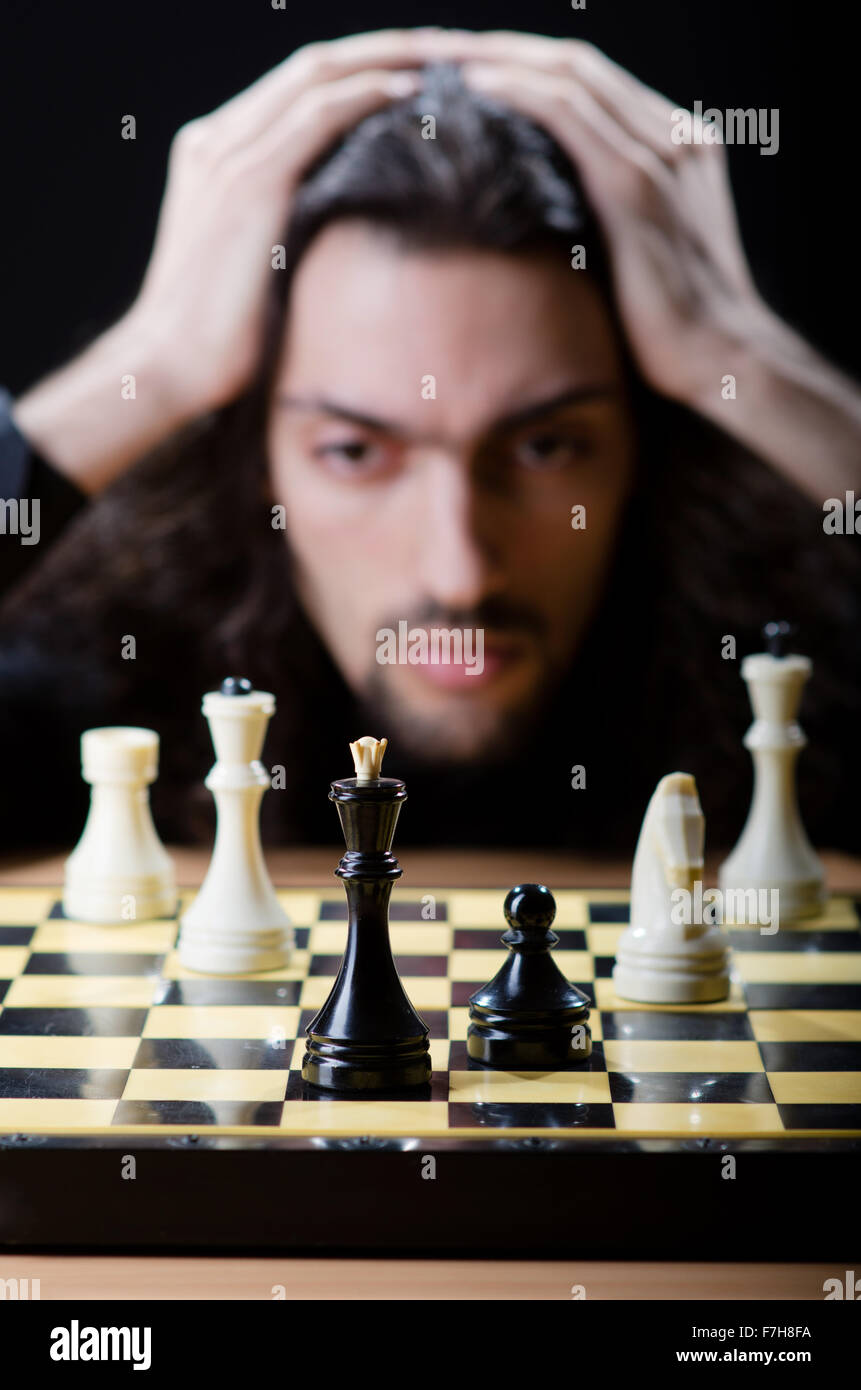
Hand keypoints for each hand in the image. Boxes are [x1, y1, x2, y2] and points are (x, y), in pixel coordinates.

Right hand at [13, 27, 465, 491]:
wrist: (171, 366)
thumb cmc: (222, 338)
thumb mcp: (262, 267)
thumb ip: (296, 230)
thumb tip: (360, 231)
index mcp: (218, 154)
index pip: (302, 89)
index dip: (365, 69)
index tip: (426, 72)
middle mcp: (219, 139)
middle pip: (315, 66)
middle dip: (387, 48)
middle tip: (454, 48)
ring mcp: (230, 154)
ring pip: (320, 75)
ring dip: (391, 59)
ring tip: (450, 57)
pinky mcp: (249, 181)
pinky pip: (317, 114)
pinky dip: (367, 94)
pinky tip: (412, 90)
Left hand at [453, 33, 860, 496]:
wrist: (721, 361)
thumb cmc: (670, 331)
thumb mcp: (633, 260)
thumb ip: (599, 223)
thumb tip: (535, 223)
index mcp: (675, 146)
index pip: (589, 83)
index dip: (525, 68)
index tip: (463, 72)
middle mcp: (673, 134)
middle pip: (574, 64)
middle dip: (500, 50)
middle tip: (434, 51)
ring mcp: (659, 153)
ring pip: (568, 74)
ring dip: (497, 59)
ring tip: (437, 59)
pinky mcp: (636, 185)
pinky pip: (569, 112)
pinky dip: (517, 90)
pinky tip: (472, 87)